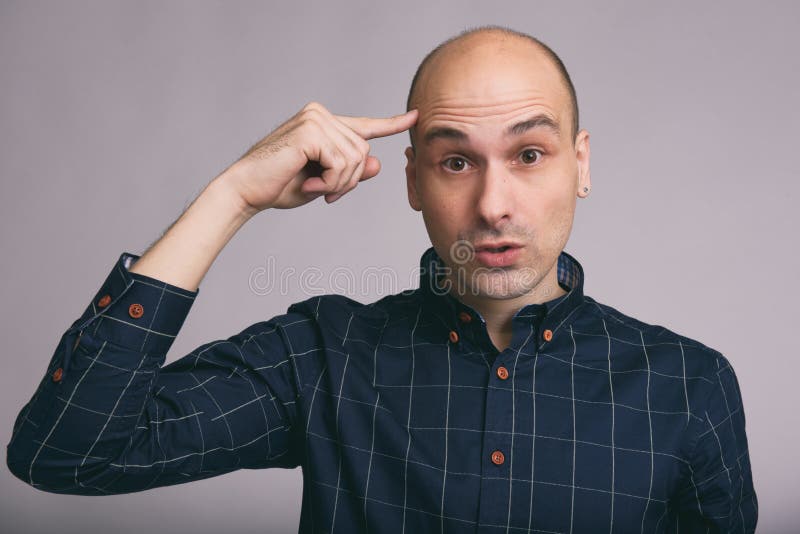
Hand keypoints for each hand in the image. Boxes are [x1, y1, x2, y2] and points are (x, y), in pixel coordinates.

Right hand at [222, 102, 417, 210]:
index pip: (364, 125)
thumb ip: (350, 171)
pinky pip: (342, 163)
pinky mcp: (311, 131)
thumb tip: (377, 163)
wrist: (247, 190)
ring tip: (315, 189)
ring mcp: (315, 119)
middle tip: (326, 193)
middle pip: (363, 150)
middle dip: (349, 179)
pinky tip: (311, 186)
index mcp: (324, 123)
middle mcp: (320, 114)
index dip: (392, 124)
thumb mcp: (325, 182)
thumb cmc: (280, 186)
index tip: (415, 116)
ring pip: (356, 158)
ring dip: (339, 183)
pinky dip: (331, 182)